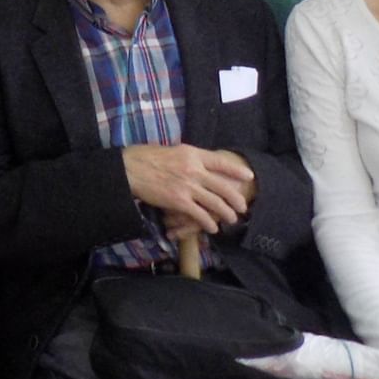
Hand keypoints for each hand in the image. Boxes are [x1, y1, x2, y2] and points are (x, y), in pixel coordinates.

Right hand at [121, 144, 253, 232]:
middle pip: (222, 186)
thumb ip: (188, 157)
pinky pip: (200, 214)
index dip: (236, 170)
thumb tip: (198, 163)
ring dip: (226, 213)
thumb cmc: (146, 157)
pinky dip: (208, 222)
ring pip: (215, 202)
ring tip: (232, 219)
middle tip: (243, 206)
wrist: (129, 169)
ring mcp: (187, 186)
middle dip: (235, 198)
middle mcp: (194, 169)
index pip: (221, 162)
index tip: (249, 176)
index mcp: (192, 154)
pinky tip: (212, 227)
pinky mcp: (179, 201)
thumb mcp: (171, 150)